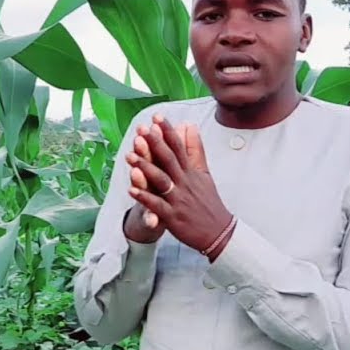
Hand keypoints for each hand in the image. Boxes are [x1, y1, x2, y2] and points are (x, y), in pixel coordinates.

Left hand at [127, 114, 235, 259]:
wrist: (219, 232)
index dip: (168, 131)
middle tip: (142, 129)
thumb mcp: (204, 174)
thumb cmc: (209, 203)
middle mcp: (184, 183)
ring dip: (145, 168)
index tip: (157, 117)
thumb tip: (191, 127)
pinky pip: (157, 205)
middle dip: (155, 143)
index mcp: (190, 172)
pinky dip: (144, 197)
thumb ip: (195, 150)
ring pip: (161, 180)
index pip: (179, 147)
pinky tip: (131, 189)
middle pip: (169, 160)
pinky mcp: (173, 216)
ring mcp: (178, 199)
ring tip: (130, 156)